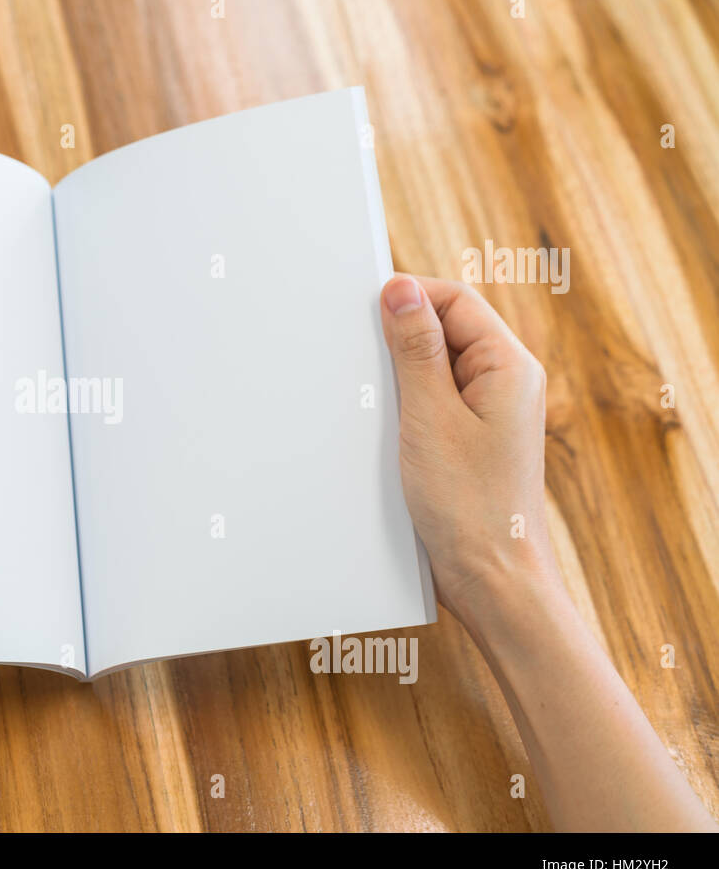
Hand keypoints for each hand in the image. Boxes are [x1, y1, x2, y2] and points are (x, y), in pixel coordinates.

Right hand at [378, 274, 555, 639]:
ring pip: (433, 368)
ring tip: (375, 404)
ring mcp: (488, 412)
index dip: (408, 298)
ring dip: (399, 378)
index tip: (363, 312)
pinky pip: (432, 402)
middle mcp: (504, 383)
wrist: (491, 579)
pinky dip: (404, 407)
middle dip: (399, 340)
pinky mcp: (469, 440)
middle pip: (444, 330)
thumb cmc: (469, 506)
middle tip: (361, 360)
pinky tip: (383, 428)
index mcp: (508, 366)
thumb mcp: (430, 418)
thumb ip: (415, 350)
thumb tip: (400, 289)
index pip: (455, 300)